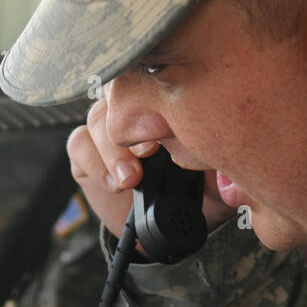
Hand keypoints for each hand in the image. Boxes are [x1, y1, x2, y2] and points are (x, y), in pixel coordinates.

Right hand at [67, 100, 237, 254]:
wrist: (171, 229)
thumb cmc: (202, 193)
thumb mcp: (224, 175)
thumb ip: (224, 159)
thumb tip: (228, 160)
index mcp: (168, 104)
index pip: (152, 78)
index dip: (153, 97)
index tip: (165, 131)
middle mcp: (135, 109)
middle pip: (118, 93)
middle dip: (130, 122)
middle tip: (148, 153)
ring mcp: (107, 129)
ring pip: (96, 119)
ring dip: (111, 150)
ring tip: (130, 179)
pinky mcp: (86, 154)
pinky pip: (78, 145)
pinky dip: (94, 163)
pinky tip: (115, 184)